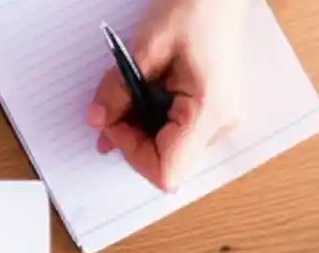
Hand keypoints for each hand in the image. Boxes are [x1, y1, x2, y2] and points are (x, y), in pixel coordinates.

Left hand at [87, 0, 251, 190]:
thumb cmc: (195, 8)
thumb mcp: (145, 49)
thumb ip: (117, 91)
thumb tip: (97, 121)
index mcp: (209, 111)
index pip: (166, 170)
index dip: (132, 154)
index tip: (115, 123)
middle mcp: (221, 124)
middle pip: (166, 160)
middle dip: (131, 137)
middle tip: (114, 104)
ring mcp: (221, 120)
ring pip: (169, 147)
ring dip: (140, 126)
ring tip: (131, 91)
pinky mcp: (215, 111)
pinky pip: (177, 131)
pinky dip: (154, 117)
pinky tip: (147, 91)